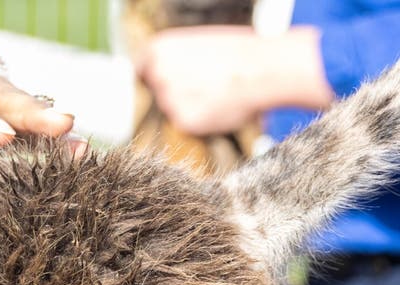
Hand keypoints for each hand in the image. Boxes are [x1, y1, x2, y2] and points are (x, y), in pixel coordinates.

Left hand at [136, 25, 332, 136]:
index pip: (141, 70)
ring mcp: (168, 99)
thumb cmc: (236, 53)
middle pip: (155, 92)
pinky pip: (185, 125)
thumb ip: (175, 58)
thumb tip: (161, 73)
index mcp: (158, 48)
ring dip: (187, 107)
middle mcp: (158, 73)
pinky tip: (217, 108)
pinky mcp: (183, 121)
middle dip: (173, 93)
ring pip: (171, 110)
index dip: (155, 78)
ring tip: (215, 95)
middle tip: (200, 89)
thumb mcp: (198, 43)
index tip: (168, 82)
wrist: (260, 70)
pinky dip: (199, 121)